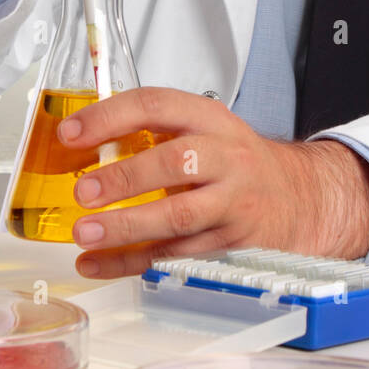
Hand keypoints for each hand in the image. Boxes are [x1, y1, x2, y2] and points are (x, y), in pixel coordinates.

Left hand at [58, 86, 368, 277]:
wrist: (298, 198)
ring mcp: (231, 203)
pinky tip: (97, 263)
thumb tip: (78, 142)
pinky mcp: (229, 244)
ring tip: (86, 233)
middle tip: (82, 191)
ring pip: (178, 217)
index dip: (109, 118)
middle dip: (124, 178)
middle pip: (175, 162)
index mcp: (209, 120)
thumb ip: (152, 132)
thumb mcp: (203, 129)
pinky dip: (131, 262)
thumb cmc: (235, 162)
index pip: (155, 105)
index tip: (71, 134)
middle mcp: (225, 157)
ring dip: (127, 226)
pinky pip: (175, 256)